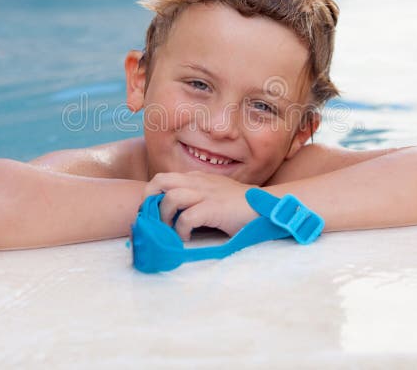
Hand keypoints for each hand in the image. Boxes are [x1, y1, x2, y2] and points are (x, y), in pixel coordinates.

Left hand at [143, 171, 258, 240]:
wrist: (267, 206)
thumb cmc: (241, 206)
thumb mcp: (215, 195)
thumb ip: (197, 198)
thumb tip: (176, 215)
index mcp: (198, 178)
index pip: (164, 178)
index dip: (152, 195)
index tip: (153, 214)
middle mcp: (199, 182)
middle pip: (160, 180)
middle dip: (150, 201)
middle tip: (154, 220)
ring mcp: (207, 194)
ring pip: (171, 198)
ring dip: (165, 217)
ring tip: (170, 231)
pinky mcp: (214, 208)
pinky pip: (187, 218)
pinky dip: (181, 231)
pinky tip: (186, 238)